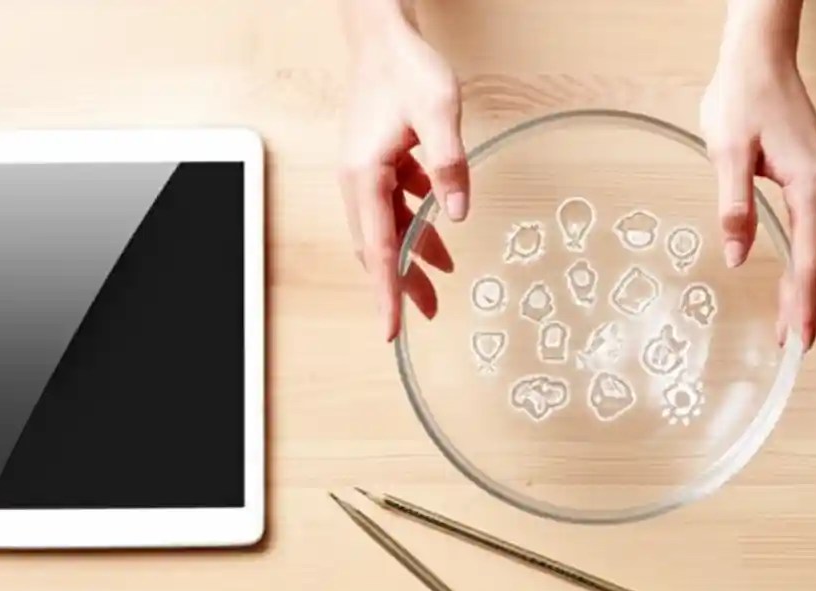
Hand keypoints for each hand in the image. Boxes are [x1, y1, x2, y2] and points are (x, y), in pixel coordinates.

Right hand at [338, 0, 467, 340]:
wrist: (383, 36)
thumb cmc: (405, 69)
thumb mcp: (439, 113)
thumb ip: (449, 165)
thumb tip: (458, 214)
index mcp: (364, 177)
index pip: (376, 249)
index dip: (386, 293)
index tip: (391, 330)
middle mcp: (357, 180)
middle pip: (377, 246)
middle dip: (399, 283)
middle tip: (428, 314)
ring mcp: (364, 171)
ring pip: (385, 228)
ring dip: (410, 255)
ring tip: (440, 281)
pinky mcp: (377, 161)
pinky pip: (393, 205)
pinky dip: (414, 223)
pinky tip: (440, 228)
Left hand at [701, 0, 815, 349]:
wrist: (761, 59)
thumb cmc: (745, 98)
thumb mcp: (727, 153)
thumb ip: (734, 208)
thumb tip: (739, 256)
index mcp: (813, 186)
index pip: (812, 260)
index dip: (806, 304)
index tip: (800, 339)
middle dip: (810, 306)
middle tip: (795, 346)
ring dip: (810, 289)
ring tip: (793, 326)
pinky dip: (810, 264)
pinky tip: (796, 284)